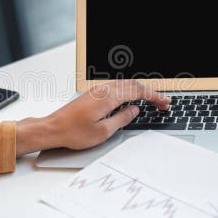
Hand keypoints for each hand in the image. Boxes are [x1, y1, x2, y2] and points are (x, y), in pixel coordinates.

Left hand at [15, 80, 170, 155]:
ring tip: (151, 101)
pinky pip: (115, 88)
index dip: (154, 96)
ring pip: (124, 84)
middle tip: (162, 103)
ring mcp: (96, 91)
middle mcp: (102, 90)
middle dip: (150, 92)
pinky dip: (128, 91)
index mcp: (107, 97)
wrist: (52, 129)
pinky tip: (131, 99)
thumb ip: (122, 119)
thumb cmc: (73, 132)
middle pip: (132, 84)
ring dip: (140, 91)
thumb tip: (134, 110)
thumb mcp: (103, 131)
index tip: (165, 102)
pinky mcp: (92, 94)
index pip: (137, 91)